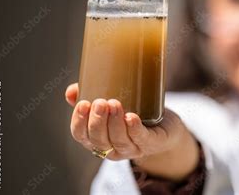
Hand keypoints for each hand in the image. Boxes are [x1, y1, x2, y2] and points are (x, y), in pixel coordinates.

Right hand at [65, 83, 198, 179]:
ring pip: (119, 140)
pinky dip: (134, 129)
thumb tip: (71, 91)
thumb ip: (91, 96)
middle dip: (97, 122)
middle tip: (100, 102)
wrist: (166, 128)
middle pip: (99, 140)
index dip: (79, 122)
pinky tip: (131, 117)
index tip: (82, 104)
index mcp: (98, 138)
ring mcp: (132, 148)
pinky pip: (140, 138)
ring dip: (115, 123)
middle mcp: (112, 147)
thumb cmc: (134, 113)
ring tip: (115, 103)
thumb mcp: (112, 105)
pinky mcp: (151, 142)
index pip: (81, 135)